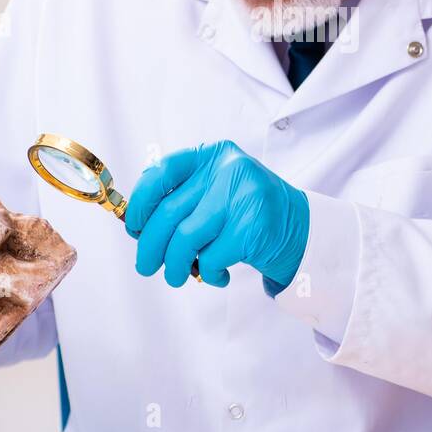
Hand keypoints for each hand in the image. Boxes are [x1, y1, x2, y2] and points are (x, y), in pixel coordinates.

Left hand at [124, 141, 309, 290]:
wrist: (297, 228)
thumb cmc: (244, 212)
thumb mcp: (215, 191)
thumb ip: (182, 197)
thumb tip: (136, 225)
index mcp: (212, 155)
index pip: (162, 171)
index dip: (141, 203)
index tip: (134, 228)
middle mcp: (228, 169)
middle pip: (169, 212)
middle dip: (150, 246)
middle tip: (145, 266)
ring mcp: (243, 196)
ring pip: (186, 239)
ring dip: (174, 266)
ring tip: (176, 277)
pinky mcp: (252, 227)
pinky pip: (210, 258)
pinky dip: (207, 273)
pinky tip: (216, 274)